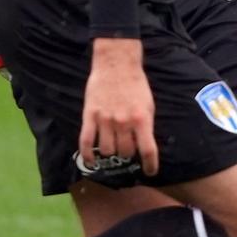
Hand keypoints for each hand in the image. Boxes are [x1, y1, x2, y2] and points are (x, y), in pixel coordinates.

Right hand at [80, 38, 159, 176]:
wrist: (116, 64)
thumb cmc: (136, 84)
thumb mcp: (148, 104)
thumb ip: (146, 125)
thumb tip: (145, 145)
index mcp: (142, 119)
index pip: (148, 150)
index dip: (150, 166)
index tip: (149, 172)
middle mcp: (123, 123)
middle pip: (125, 152)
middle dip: (128, 155)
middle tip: (127, 150)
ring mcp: (105, 120)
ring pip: (107, 150)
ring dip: (111, 153)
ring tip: (112, 147)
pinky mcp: (90, 116)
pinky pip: (86, 142)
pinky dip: (88, 155)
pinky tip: (91, 161)